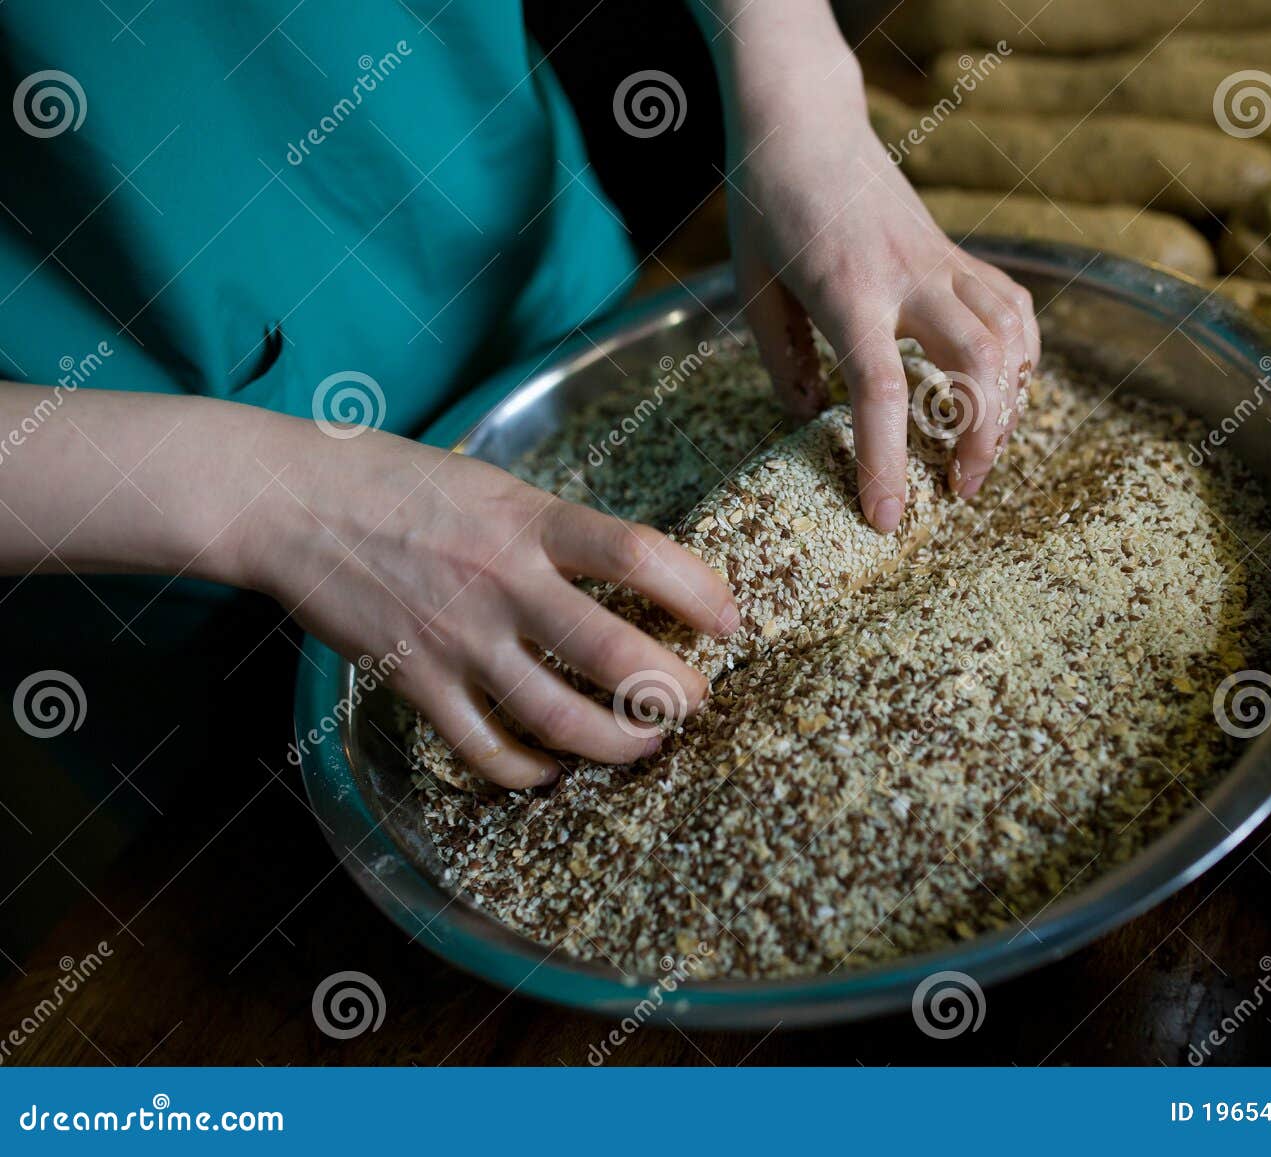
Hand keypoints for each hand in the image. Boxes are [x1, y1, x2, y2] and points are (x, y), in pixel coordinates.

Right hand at [246, 427, 738, 788]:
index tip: (730, 619)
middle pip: (614, 654)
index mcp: (529, 520)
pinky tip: (551, 770)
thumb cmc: (395, 480)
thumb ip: (552, 527)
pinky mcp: (416, 680)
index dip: (698, 592)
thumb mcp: (493, 482)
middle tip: (695, 701)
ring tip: (645, 745)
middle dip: (673, 691)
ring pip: (558, 718)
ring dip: (617, 743)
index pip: (637, 554)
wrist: (289, 502)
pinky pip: (485, 749)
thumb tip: (623, 567)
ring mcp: (459, 637)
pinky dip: (528, 772)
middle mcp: (503, 581)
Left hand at [706, 6, 1040, 531]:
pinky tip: (1005, 388)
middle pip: (977, 362)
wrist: (804, 120)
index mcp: (847, 290)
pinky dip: (1022, 354)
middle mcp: (907, 275)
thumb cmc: (767, 205)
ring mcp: (941, 259)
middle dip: (983, 437)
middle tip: (962, 488)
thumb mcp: (754, 288)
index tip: (889, 518)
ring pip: (1010, 333)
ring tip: (984, 448)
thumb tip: (813, 421)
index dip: (887, 461)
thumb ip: (783, 360)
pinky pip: (1012, 305)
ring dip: (1011, 402)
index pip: (880, 390)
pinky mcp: (957, 251)